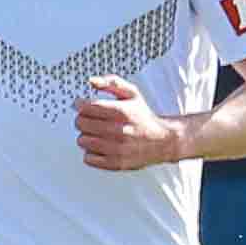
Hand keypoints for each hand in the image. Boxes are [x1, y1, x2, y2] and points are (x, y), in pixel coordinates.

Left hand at [72, 77, 189, 174]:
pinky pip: (88, 158)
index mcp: (122, 112)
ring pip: (82, 140)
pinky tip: (102, 146)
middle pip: (81, 123)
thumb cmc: (144, 117)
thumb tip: (92, 81)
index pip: (85, 107)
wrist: (164, 141)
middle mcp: (119, 131)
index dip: (81, 105)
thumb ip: (112, 83)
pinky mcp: (115, 163)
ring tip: (99, 134)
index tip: (83, 105)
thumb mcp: (132, 94)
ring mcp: (117, 148)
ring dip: (88, 136)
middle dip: (84, 120)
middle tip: (92, 120)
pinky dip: (92, 152)